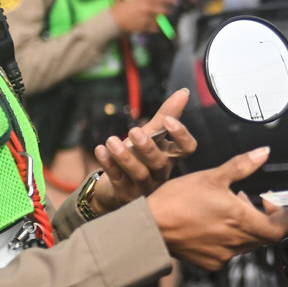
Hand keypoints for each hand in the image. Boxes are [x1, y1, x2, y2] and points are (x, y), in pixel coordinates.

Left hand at [91, 89, 195, 212]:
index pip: (186, 149)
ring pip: (138, 173)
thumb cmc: (137, 158)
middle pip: (160, 162)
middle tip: (134, 131)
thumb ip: (166, 115)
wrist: (114, 188)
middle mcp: (160, 173)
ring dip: (125, 156)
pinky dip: (108, 163)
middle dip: (147, 147)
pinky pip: (117, 178)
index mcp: (170, 157)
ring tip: (111, 141)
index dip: (181, 135)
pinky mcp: (125, 194)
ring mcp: (143, 186)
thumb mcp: (150, 135)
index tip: (168, 121)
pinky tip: (100, 150)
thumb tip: (183, 92)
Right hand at [112, 0, 176, 35]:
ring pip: (160, 21)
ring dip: (160, 20)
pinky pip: (155, 29)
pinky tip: (151, 25)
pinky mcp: (144, 28)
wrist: (113, 21)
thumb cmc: (122, 8)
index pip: (162, 0)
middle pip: (164, 12)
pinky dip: (155, 27)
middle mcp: (148, 10)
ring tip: (156, 19)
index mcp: (145, 1)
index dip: (170, 0)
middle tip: (166, 11)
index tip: (176, 1)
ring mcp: (147, 20)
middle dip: (166, 11)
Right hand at [147, 147, 287, 269]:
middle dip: (266, 218)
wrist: (150, 227)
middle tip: (255, 200)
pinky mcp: (209, 261)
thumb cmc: (177, 201)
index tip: (284, 207)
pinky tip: (216, 222)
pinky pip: (229, 252)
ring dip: (247, 225)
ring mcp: (222, 254)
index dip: (286, 218)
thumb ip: (242, 165)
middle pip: (265, 236)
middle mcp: (235, 242)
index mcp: (242, 221)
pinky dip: (230, 237)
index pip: (280, 229)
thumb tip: (263, 153)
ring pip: (247, 243)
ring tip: (231, 206)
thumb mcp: (213, 176)